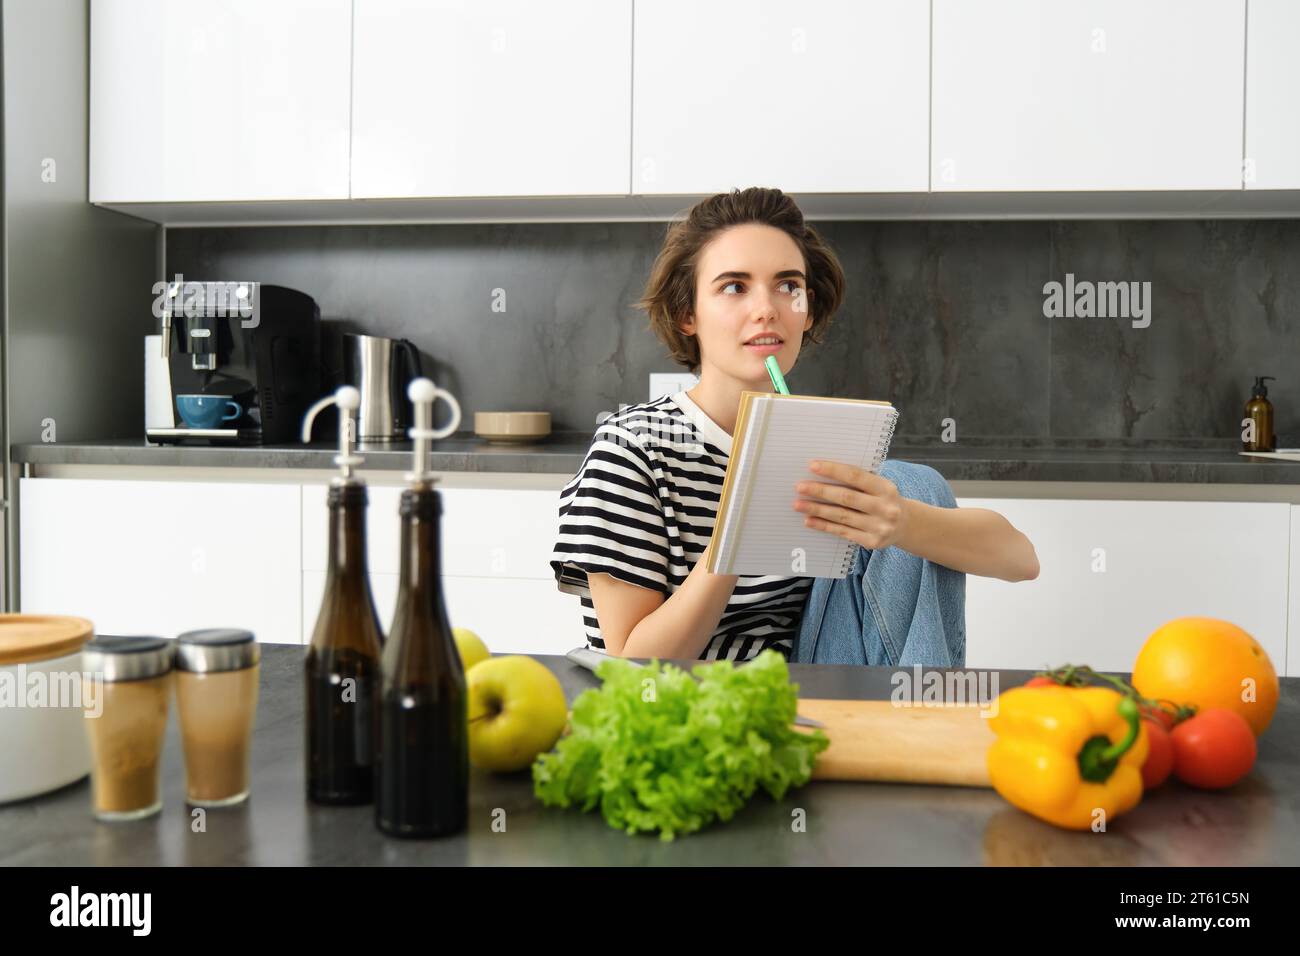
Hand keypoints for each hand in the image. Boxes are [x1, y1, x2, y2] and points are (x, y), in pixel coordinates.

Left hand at [792, 459, 907, 551]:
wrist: (906, 525)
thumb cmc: (884, 500)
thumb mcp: (879, 486)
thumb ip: (858, 481)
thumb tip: (822, 473)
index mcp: (886, 488)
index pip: (855, 475)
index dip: (833, 470)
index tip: (812, 466)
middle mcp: (884, 508)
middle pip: (846, 497)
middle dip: (820, 491)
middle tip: (799, 487)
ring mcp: (879, 526)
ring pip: (841, 516)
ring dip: (817, 509)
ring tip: (798, 504)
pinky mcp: (872, 542)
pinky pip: (842, 532)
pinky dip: (823, 525)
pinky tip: (809, 520)